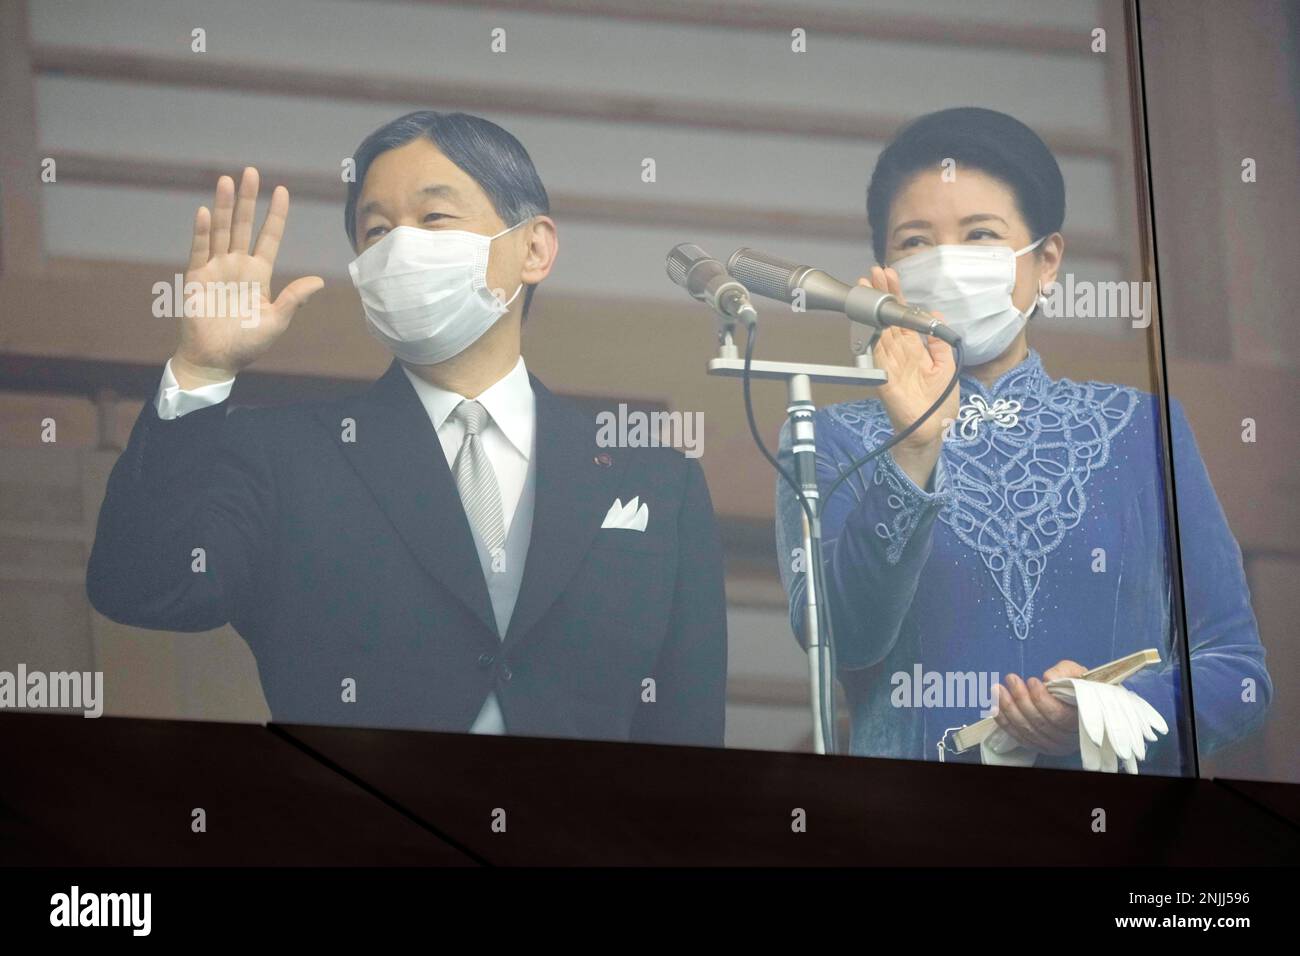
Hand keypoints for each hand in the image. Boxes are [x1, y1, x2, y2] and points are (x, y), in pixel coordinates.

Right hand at [172, 167, 323, 386]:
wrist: (216, 360)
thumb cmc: (248, 344)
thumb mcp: (276, 321)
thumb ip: (294, 299)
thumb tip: (319, 281)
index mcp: (259, 274)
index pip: (269, 237)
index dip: (275, 215)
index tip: (282, 191)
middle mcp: (238, 266)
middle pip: (244, 226)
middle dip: (248, 199)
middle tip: (251, 172)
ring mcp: (216, 269)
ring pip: (222, 231)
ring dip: (225, 207)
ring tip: (227, 181)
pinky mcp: (197, 278)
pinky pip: (200, 250)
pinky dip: (202, 232)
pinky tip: (205, 213)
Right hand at [859, 267, 957, 485]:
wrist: (934, 430)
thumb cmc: (939, 404)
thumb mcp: (946, 363)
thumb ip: (938, 339)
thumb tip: (934, 314)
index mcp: (913, 350)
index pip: (902, 318)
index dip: (896, 297)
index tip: (890, 277)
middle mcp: (898, 354)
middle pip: (887, 319)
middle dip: (881, 296)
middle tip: (873, 273)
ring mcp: (889, 365)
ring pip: (878, 331)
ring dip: (873, 310)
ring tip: (868, 288)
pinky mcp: (884, 378)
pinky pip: (877, 354)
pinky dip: (872, 336)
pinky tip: (870, 318)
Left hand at [991, 660, 1087, 755]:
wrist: (1080, 702)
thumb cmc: (1078, 687)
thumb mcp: (1077, 673)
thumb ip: (1064, 672)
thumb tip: (1048, 678)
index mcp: (1080, 720)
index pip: (1058, 715)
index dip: (1041, 698)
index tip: (1032, 680)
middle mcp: (1068, 738)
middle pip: (1039, 723)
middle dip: (1021, 699)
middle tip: (1011, 678)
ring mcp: (1052, 745)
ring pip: (1026, 730)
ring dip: (1008, 709)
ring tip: (998, 689)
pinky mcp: (1038, 745)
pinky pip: (1018, 737)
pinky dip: (1004, 722)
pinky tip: (995, 707)